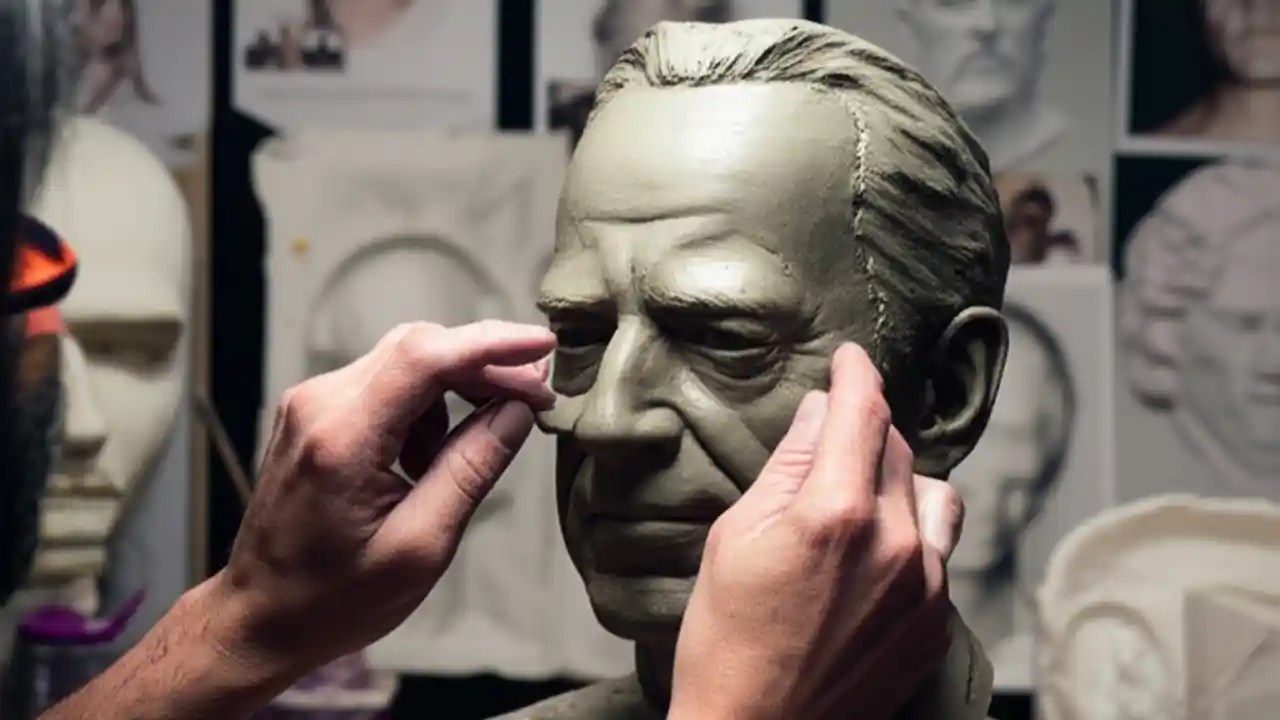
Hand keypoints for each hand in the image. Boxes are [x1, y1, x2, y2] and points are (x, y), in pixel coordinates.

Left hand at [205, 320, 556, 681]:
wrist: (260, 617)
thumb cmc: (334, 599)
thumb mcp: (421, 545)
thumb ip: (471, 469)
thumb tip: (518, 411)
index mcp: (342, 438)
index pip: (425, 355)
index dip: (492, 343)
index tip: (544, 347)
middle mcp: (319, 404)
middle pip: (418, 347)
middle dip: (484, 366)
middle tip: (535, 400)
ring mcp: (311, 404)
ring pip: (406, 362)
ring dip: (455, 392)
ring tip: (466, 456)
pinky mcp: (315, 413)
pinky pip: (386, 384)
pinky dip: (425, 407)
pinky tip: (426, 459)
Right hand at [669, 343, 961, 719]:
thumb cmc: (726, 640)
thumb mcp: (735, 537)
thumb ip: (787, 466)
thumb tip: (820, 412)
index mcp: (837, 513)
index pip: (863, 412)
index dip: (856, 373)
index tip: (849, 357)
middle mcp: (895, 544)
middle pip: (897, 449)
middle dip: (864, 433)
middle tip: (828, 447)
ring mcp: (925, 589)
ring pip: (933, 496)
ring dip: (900, 483)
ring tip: (860, 504)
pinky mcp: (935, 625)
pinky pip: (937, 553)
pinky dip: (908, 538)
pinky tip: (868, 561)